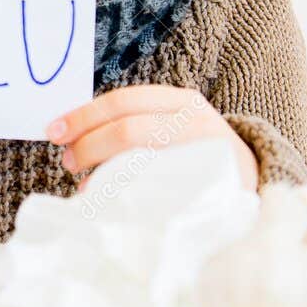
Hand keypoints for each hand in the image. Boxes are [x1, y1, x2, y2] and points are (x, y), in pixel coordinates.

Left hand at [45, 84, 258, 193]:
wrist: (251, 177)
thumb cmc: (195, 151)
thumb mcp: (171, 126)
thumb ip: (131, 127)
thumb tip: (72, 144)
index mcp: (180, 102)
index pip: (123, 102)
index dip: (84, 117)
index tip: (54, 132)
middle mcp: (195, 123)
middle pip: (128, 130)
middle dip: (90, 146)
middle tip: (69, 161)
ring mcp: (204, 155)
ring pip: (142, 162)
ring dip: (105, 176)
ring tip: (88, 187)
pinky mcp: (209, 188)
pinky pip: (160, 194)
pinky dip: (129, 199)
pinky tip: (115, 205)